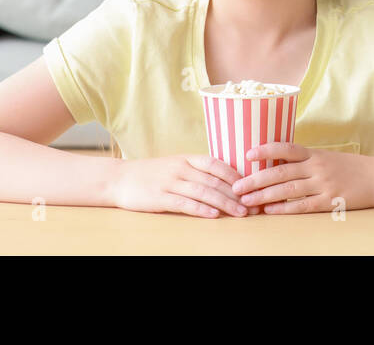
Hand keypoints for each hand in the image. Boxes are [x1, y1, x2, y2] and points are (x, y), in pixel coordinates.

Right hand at [108, 154, 249, 217]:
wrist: (119, 179)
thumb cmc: (151, 174)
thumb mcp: (175, 165)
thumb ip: (197, 170)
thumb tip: (225, 179)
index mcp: (187, 159)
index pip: (216, 164)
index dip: (235, 175)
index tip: (252, 186)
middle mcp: (181, 168)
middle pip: (214, 181)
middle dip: (237, 194)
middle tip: (254, 205)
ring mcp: (170, 182)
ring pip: (204, 192)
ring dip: (225, 203)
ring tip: (240, 213)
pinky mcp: (160, 198)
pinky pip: (185, 203)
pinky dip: (201, 209)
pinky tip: (214, 215)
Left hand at [233, 142, 373, 214]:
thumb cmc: (350, 167)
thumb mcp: (327, 157)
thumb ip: (304, 160)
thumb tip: (276, 163)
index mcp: (315, 154)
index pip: (286, 148)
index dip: (266, 150)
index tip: (247, 154)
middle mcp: (317, 167)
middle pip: (280, 171)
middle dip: (255, 179)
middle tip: (236, 186)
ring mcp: (323, 184)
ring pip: (287, 189)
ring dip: (264, 195)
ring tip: (246, 201)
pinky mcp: (329, 201)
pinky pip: (302, 205)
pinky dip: (284, 208)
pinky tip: (270, 210)